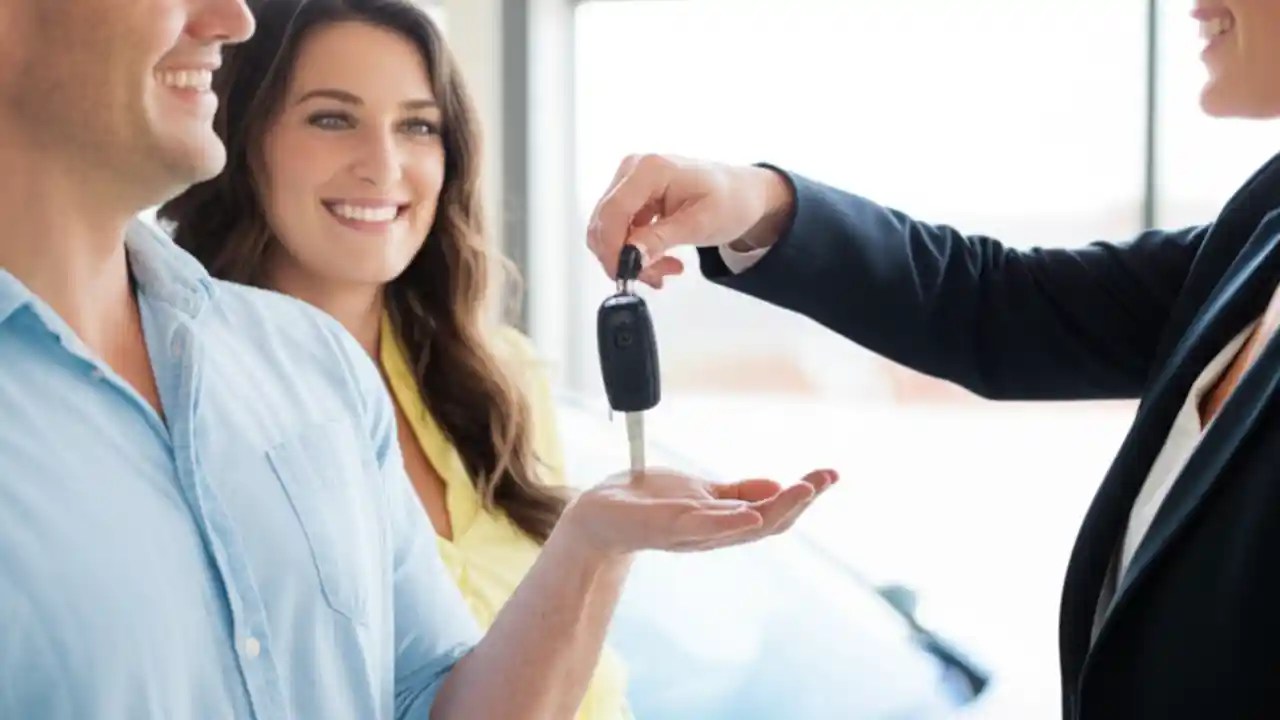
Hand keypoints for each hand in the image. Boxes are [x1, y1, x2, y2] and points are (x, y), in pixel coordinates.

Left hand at [560, 467, 837, 557]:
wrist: (597, 514)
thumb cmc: (648, 502)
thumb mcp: (701, 491)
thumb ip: (737, 492)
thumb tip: (777, 486)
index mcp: (725, 523)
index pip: (773, 514)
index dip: (803, 497)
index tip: (829, 475)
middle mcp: (714, 534)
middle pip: (768, 524)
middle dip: (800, 502)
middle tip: (825, 479)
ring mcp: (691, 533)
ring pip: (743, 527)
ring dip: (777, 509)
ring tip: (804, 489)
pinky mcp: (666, 526)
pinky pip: (703, 528)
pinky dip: (729, 522)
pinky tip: (751, 514)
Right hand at [586, 155, 794, 287]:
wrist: (743, 194)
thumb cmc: (732, 200)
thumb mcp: (701, 224)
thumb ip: (662, 239)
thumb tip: (630, 256)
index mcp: (650, 169)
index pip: (613, 212)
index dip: (612, 248)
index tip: (625, 275)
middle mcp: (633, 171)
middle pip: (606, 224)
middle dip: (625, 258)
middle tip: (656, 278)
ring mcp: (629, 183)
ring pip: (610, 233)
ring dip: (633, 259)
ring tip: (666, 269)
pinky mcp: (632, 198)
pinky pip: (620, 232)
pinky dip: (636, 252)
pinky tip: (661, 260)